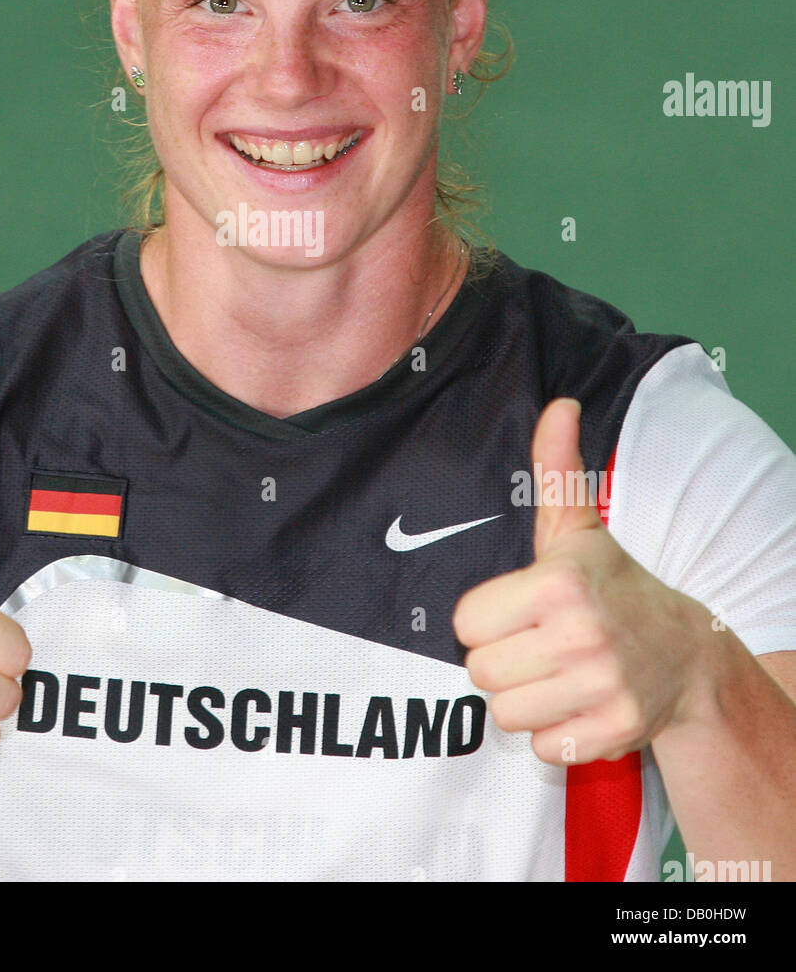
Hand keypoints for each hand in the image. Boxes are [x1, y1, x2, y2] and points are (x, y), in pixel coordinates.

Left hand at [453, 398, 704, 765]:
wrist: (688, 654)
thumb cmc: (614, 586)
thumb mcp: (580, 529)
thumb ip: (556, 473)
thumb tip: (558, 406)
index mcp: (558, 582)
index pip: (465, 622)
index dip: (485, 619)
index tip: (517, 610)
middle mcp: (580, 635)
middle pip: (480, 672)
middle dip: (502, 662)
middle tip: (537, 644)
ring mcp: (600, 687)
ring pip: (505, 715)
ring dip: (524, 700)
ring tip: (556, 673)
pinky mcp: (613, 733)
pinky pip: (541, 748)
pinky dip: (553, 734)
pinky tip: (577, 703)